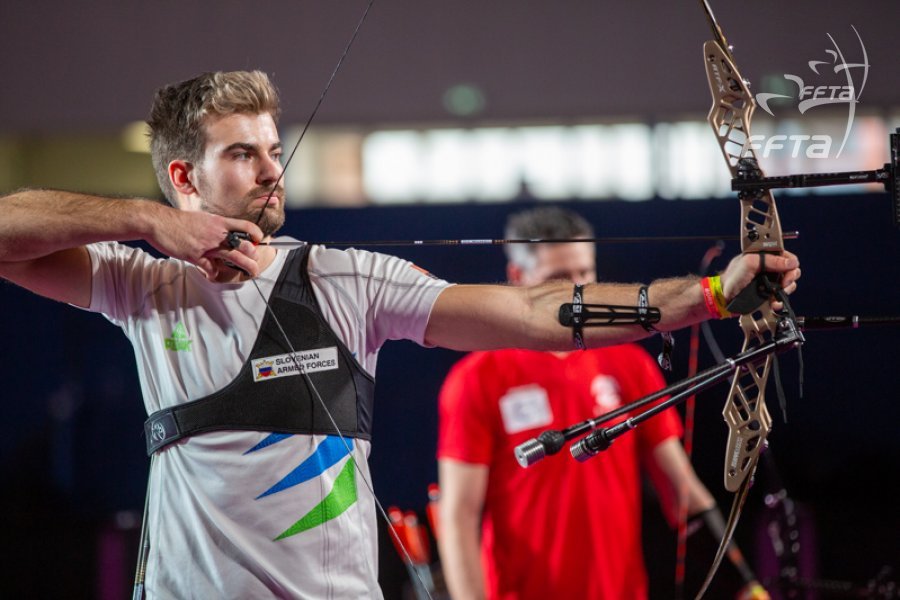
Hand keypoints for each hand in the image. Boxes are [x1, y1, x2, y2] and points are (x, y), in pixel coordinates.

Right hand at [147, 207, 263, 279]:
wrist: (158, 221)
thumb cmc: (179, 221)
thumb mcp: (202, 219)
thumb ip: (216, 227)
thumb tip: (226, 233)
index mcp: (219, 222)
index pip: (245, 226)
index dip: (256, 234)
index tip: (259, 241)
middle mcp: (216, 233)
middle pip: (243, 245)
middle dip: (254, 256)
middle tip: (256, 263)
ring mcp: (206, 245)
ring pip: (233, 257)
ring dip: (245, 267)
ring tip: (252, 273)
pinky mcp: (195, 255)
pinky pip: (210, 268)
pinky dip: (214, 273)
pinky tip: (214, 274)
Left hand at [720, 251, 800, 303]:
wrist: (725, 297)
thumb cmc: (732, 278)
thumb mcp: (750, 263)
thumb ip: (770, 260)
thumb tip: (791, 262)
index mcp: (764, 256)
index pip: (786, 255)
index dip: (790, 262)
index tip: (787, 270)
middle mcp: (769, 267)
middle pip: (791, 270)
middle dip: (790, 277)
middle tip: (783, 283)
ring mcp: (770, 280)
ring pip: (789, 283)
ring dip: (786, 290)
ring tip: (776, 293)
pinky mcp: (769, 293)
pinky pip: (782, 296)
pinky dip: (779, 300)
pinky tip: (773, 302)